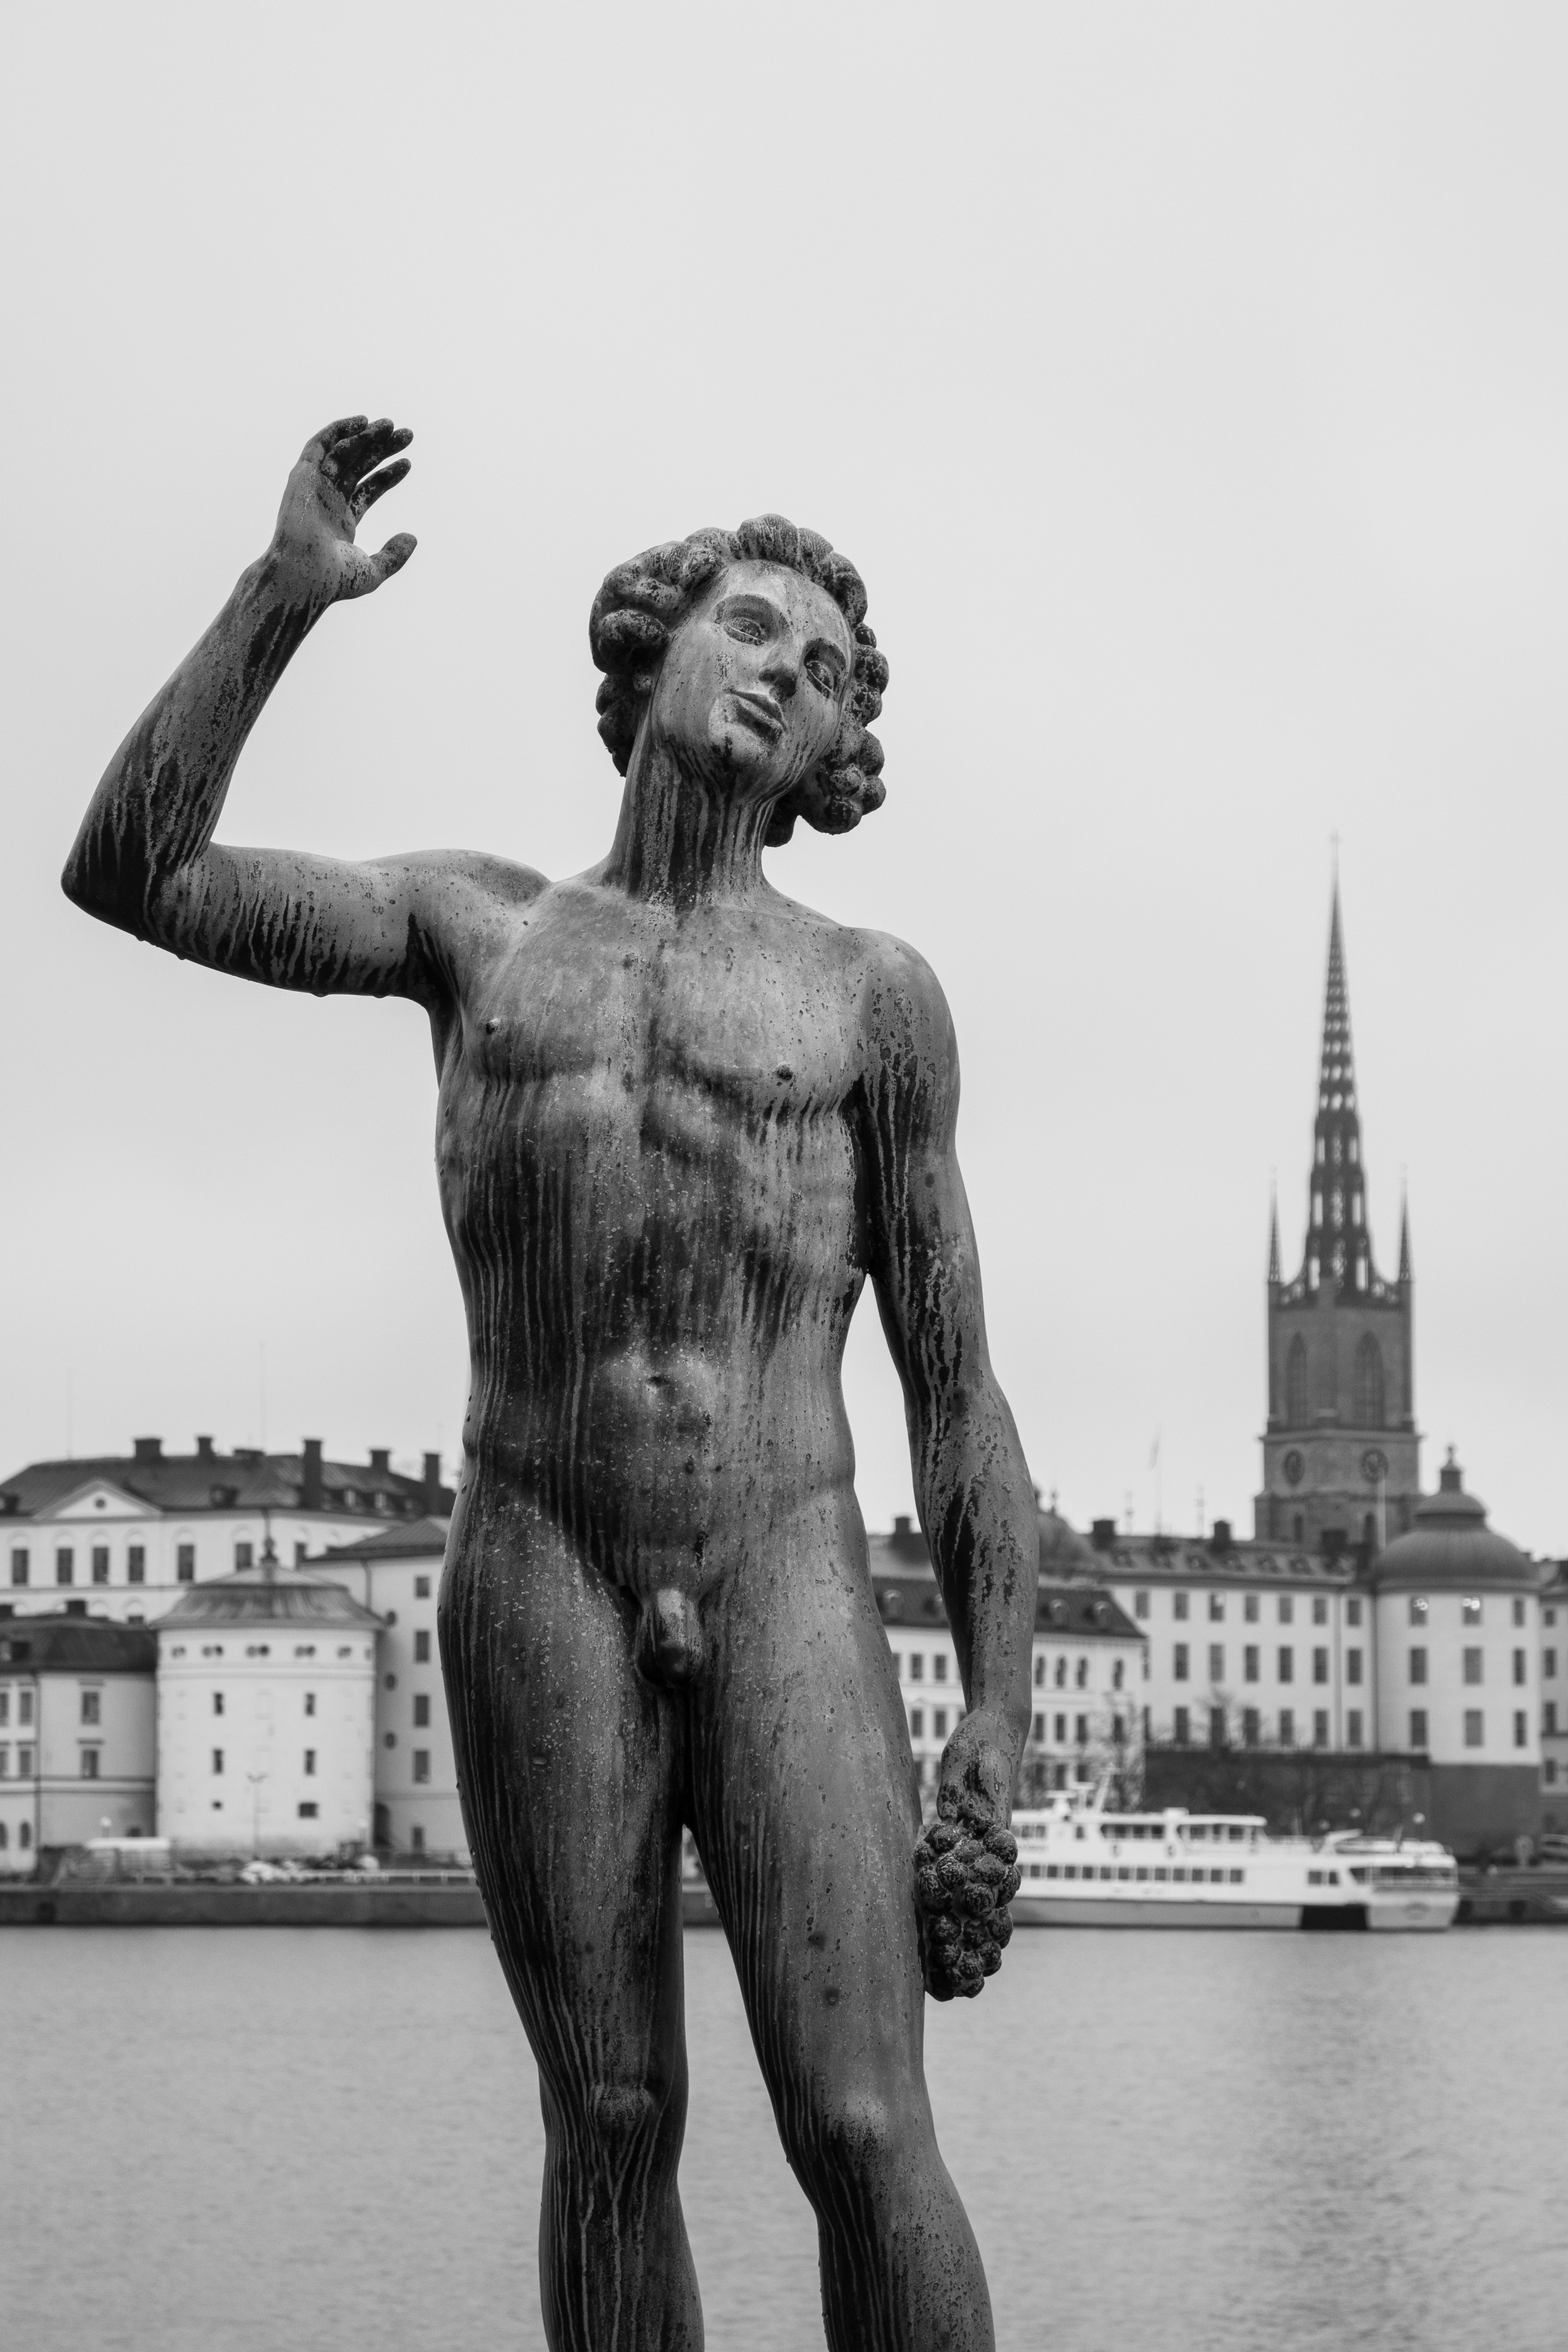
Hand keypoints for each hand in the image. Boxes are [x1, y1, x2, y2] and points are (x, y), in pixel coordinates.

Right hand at [270, 415, 415, 604]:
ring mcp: (313, 488)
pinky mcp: (301, 476)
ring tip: (391, 426)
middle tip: (408, 435)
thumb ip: (394, 556)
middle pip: (358, 466)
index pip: (367, 490)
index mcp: (340, 521)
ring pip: (342, 453)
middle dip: (381, 449)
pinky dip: (338, 431)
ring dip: (365, 436)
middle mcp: (326, 501)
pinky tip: (361, 422)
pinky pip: (319, 445)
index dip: (387, 475)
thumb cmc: (334, 580)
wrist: (306, 575)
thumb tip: (412, 537)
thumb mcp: (374, 571)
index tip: (408, 463)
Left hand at [913, 1703, 1022, 2001]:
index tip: (975, 1974)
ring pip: (951, 1901)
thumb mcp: (989, 1774)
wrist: (987, 1730)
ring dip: (943, 1936)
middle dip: (963, 1950)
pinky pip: (933, 1875)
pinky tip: (917, 1929)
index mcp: (994, 1849)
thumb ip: (991, 1807)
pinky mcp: (946, 1835)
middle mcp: (979, 1855)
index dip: (981, 1939)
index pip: (988, 1904)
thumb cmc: (990, 1748)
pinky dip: (928, 1903)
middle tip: (949, 1993)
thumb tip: (997, 1838)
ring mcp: (962, 1847)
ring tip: (932, 1978)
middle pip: (972, 1912)